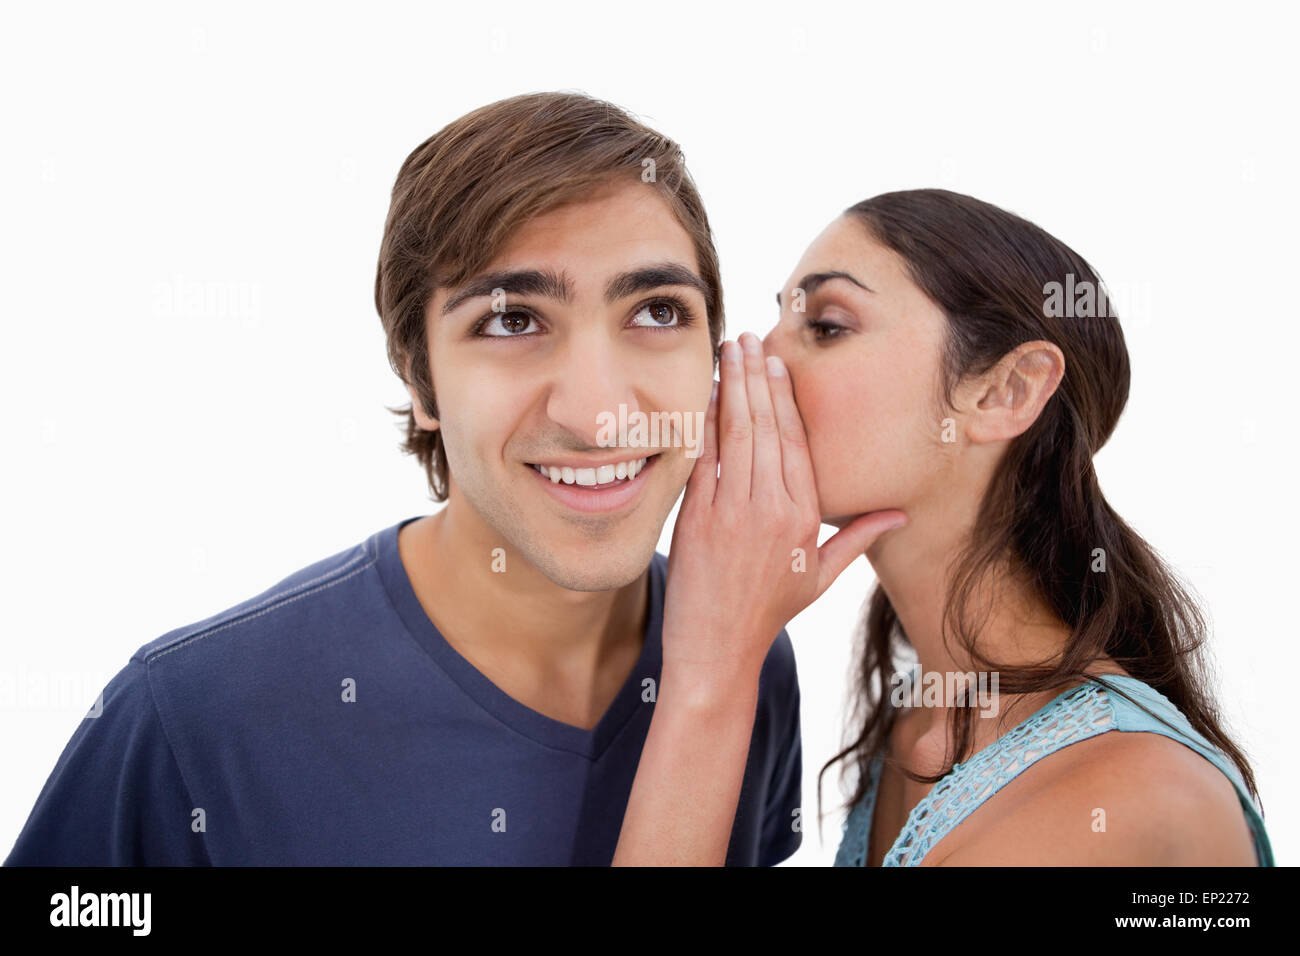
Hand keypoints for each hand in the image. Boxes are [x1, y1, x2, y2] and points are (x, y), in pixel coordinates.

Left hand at [662, 332, 907, 683]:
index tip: (777, 362)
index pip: (797, 441)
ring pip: (736, 433)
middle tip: (749, 338)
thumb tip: (900, 514)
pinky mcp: (697, 518)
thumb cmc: (768, 612)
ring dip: (733, 386)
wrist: (717, 649)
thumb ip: (858, 537)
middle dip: (758, 376)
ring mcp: (733, 511)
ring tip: (729, 350)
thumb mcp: (820, 576)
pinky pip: (703, 457)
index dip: (786, 396)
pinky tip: (705, 392)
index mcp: (805, 518)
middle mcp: (773, 508)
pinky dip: (704, 421)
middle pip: (767, 426)